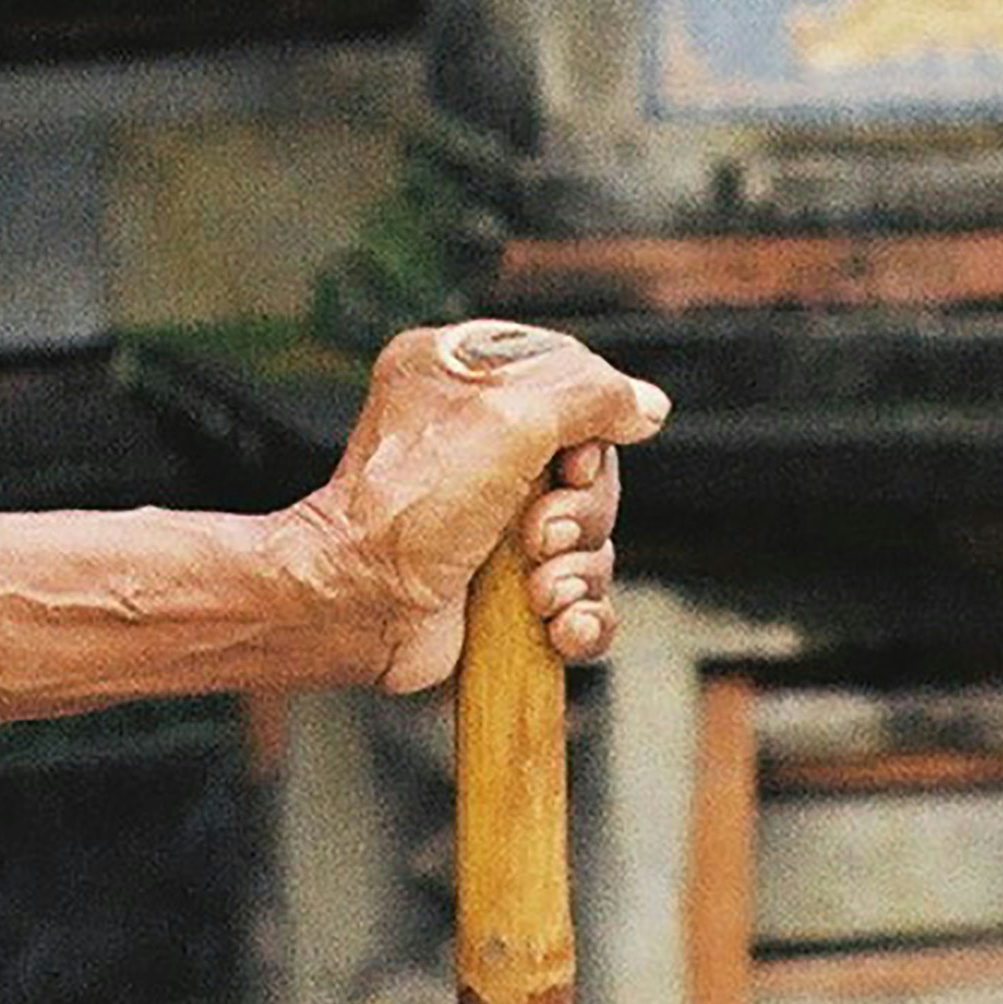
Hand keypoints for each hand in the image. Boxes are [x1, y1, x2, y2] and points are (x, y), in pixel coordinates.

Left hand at [297, 319, 668, 699]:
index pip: (574, 383)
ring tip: (536, 591)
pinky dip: (580, 615)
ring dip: (578, 571)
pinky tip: (557, 624)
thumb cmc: (407, 504)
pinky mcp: (502, 586)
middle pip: (593, 469)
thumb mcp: (508, 415)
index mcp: (468, 379)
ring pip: (591, 538)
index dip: (589, 427)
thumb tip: (646, 408)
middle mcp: (483, 445)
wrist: (356, 606)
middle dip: (580, 513)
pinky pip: (580, 597)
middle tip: (536, 535)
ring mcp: (493, 520)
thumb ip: (590, 393)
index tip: (568, 459)